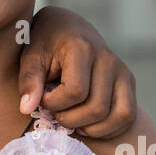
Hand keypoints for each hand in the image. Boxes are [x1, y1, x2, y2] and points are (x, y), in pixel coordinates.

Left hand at [18, 6, 136, 138]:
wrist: (66, 26)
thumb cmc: (44, 42)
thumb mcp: (30, 55)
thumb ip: (29, 81)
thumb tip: (27, 109)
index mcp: (82, 47)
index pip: (75, 91)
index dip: (54, 103)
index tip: (42, 98)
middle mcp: (107, 58)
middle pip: (97, 107)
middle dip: (71, 119)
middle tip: (55, 112)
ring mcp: (122, 70)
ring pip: (119, 115)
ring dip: (92, 128)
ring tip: (72, 120)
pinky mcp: (128, 81)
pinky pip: (128, 115)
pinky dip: (109, 128)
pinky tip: (88, 124)